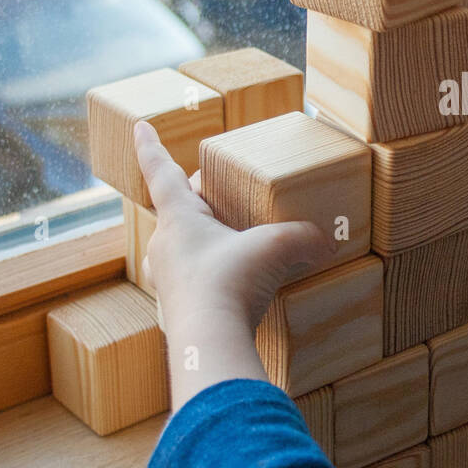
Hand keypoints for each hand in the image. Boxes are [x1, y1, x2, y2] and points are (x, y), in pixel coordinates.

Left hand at [133, 120, 336, 408]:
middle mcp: (165, 247)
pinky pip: (193, 284)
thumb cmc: (230, 284)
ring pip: (181, 250)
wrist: (209, 342)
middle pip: (178, 211)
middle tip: (221, 193)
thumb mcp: (275, 248)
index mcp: (179, 219)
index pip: (161, 171)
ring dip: (203, 243)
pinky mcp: (178, 312)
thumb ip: (303, 237)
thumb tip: (328, 241)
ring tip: (232, 244)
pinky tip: (237, 289)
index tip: (140, 126)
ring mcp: (167, 282)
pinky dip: (212, 279)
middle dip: (199, 199)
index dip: (150, 146)